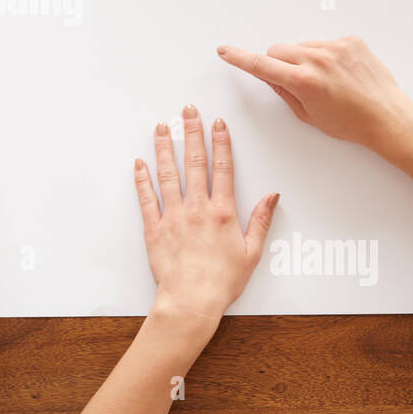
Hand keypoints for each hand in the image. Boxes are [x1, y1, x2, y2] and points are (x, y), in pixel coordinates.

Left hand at [135, 106, 277, 322]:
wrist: (191, 301)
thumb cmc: (222, 282)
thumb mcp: (252, 252)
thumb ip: (261, 220)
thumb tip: (272, 196)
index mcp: (222, 212)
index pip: (222, 168)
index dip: (220, 143)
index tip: (218, 124)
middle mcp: (197, 208)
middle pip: (194, 163)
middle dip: (191, 134)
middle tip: (188, 112)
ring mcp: (173, 216)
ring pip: (167, 174)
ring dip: (164, 148)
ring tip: (161, 127)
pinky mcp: (154, 228)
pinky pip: (146, 198)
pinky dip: (142, 179)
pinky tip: (139, 162)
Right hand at [217, 36, 412, 154]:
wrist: (388, 117)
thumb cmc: (350, 123)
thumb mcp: (308, 115)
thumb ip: (283, 91)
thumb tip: (269, 75)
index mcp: (303, 81)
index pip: (261, 65)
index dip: (239, 58)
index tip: (225, 51)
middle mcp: (317, 59)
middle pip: (278, 50)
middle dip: (278, 63)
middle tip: (294, 82)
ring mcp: (335, 47)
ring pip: (301, 46)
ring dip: (304, 59)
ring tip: (326, 81)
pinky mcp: (350, 41)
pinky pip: (324, 43)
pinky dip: (326, 56)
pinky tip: (340, 74)